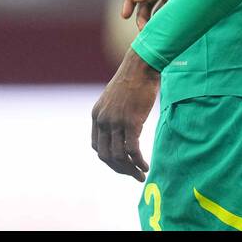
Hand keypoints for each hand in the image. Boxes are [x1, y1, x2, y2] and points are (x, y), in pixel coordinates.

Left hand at [90, 48, 159, 180]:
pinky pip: (132, 150)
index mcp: (96, 115)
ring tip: (141, 174)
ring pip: (119, 156)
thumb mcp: (115, 99)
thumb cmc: (132, 80)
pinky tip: (145, 166)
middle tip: (132, 175)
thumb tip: (121, 130)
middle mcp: (103, 120)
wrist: (141, 66)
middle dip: (119, 169)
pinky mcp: (132, 122)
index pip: (96, 147)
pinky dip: (138, 162)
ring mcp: (116, 122)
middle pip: (105, 156)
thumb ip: (113, 115)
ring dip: (130, 169)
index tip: (121, 164)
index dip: (108, 159)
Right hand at [120, 0, 170, 30]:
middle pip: (145, 1)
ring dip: (152, 21)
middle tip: (142, 30)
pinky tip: (164, 29)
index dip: (129, 1)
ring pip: (156, 9)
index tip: (124, 16)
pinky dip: (165, 20)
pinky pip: (169, 11)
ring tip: (152, 33)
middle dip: (142, 16)